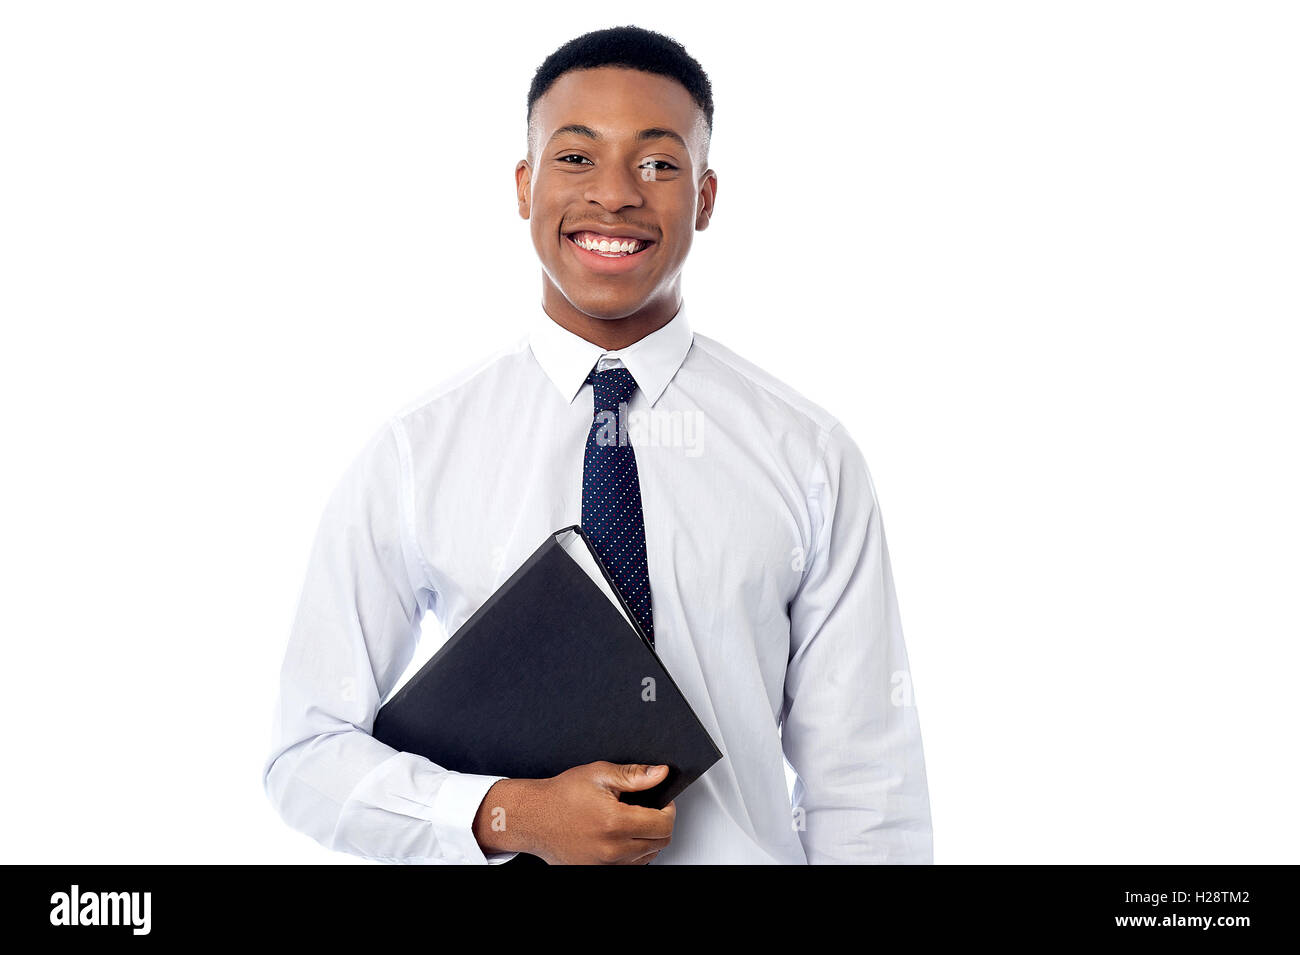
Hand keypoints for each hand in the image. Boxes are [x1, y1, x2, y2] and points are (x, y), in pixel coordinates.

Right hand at [472, 761, 675, 864]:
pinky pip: (629, 866)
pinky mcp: (597, 871)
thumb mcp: (599, 774)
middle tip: (648, 808)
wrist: (533, 817)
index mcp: (615, 823)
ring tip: (632, 820)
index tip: (662, 801)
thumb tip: (660, 773)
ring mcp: (604, 865)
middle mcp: (611, 849)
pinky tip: (622, 835)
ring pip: (648, 856)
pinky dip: (633, 852)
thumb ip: (634, 775)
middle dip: (660, 823)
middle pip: (660, 842)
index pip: (663, 824)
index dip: (668, 808)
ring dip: (648, 838)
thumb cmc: (561, 795)